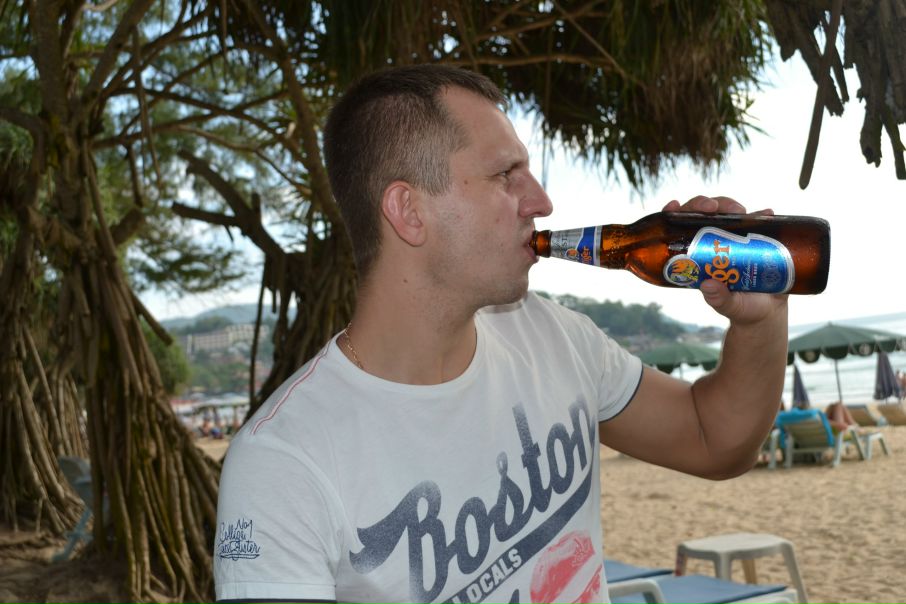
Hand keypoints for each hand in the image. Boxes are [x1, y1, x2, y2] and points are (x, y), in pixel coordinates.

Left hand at [661, 195, 787, 324]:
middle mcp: (714, 242)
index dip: (674, 214)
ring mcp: (736, 238)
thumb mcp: (728, 306)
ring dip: (730, 206)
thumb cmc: (741, 308)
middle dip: (705, 205)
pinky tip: (766, 213)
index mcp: (698, 256)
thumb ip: (719, 299)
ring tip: (740, 211)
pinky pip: (758, 221)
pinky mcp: (758, 237)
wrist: (768, 311)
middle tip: (713, 208)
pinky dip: (761, 215)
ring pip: (727, 213)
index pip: (679, 229)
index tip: (674, 206)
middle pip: (703, 215)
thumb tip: (708, 286)